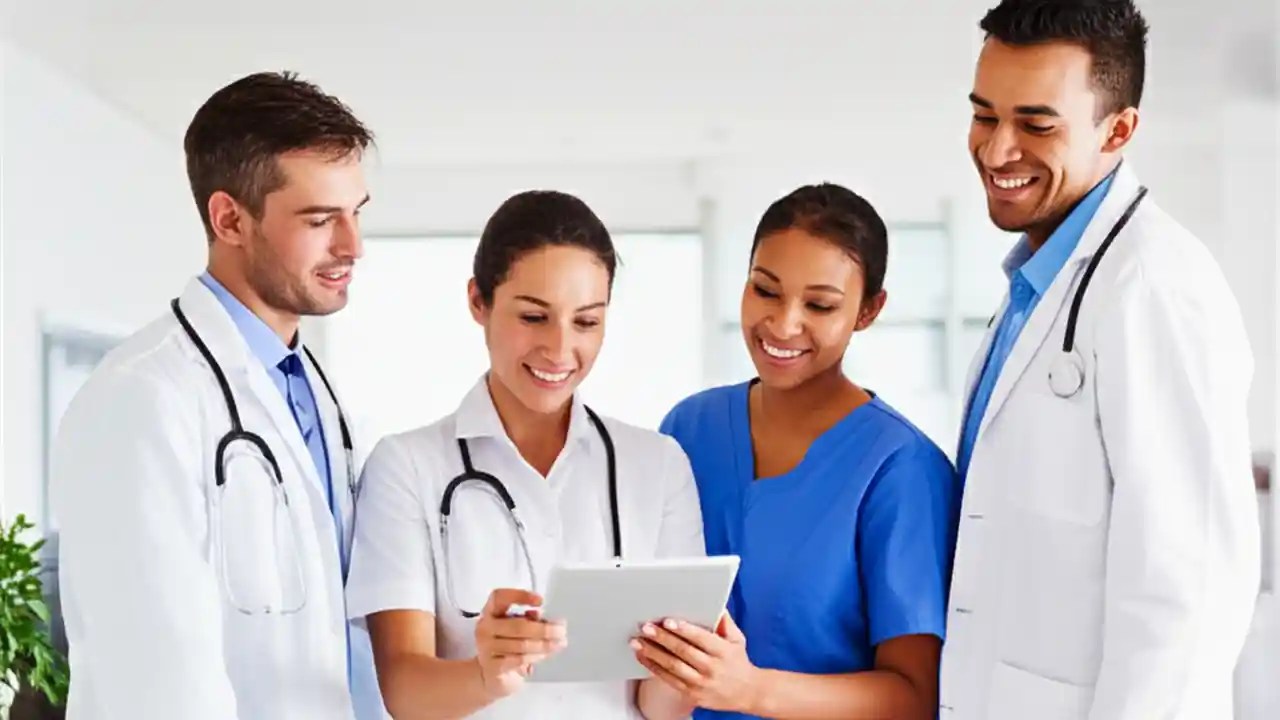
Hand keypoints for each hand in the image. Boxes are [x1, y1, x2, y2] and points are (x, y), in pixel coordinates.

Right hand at [473, 588, 566, 699]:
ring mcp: (486, 647)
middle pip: (518, 626)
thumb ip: (528, 619)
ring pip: (521, 645)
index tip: (540, 601)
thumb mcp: (516, 627)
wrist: (490, 673)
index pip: (500, 597)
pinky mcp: (492, 666)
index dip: (520, 596)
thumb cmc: (506, 644)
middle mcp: (485, 627)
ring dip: (544, 645)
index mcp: (490, 611)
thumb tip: (545, 619)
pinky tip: (545, 654)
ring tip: (558, 643)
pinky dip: (535, 656)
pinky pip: (519, 659)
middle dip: (544, 629)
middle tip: (561, 631)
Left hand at [632, 611, 760, 713]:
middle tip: (646, 628)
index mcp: (723, 651)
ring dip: (653, 653)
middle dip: (662, 638)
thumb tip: (715, 605)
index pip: (701, 638)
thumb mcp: (737, 639)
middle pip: (683, 652)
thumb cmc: (738, 662)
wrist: (747, 693)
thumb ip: (725, 622)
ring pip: (673, 667)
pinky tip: (644, 658)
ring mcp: (701, 683)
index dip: (683, 629)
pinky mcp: (692, 694)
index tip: (668, 621)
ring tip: (638, 643)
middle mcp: (712, 668)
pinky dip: (654, 668)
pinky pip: (669, 679)